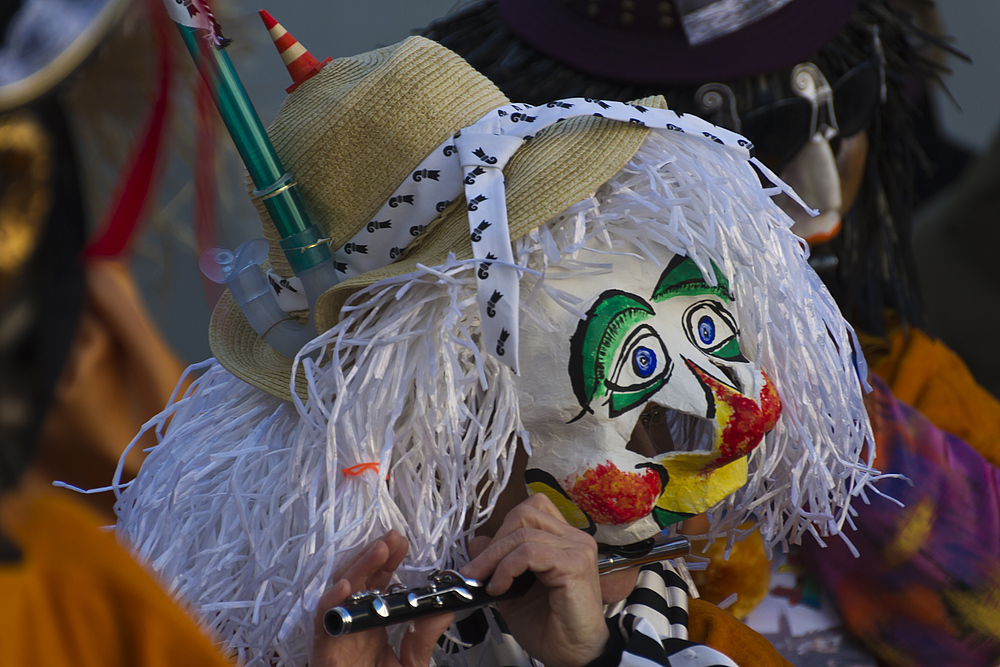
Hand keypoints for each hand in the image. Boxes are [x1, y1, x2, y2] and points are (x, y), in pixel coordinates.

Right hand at [310, 530, 454, 666]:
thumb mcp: (410, 664)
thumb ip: (424, 637)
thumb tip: (445, 607)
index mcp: (374, 623)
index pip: (378, 584)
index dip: (388, 561)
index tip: (403, 544)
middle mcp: (353, 623)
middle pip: (360, 580)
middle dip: (375, 556)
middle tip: (393, 537)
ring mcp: (338, 633)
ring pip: (341, 593)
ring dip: (358, 569)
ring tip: (378, 550)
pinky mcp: (324, 649)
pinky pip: (322, 622)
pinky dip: (331, 603)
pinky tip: (344, 587)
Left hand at [461, 494, 609, 666]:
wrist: (572, 656)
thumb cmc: (551, 626)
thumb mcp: (513, 590)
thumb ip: (498, 563)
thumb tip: (477, 542)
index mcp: (564, 540)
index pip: (532, 509)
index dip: (504, 528)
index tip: (485, 557)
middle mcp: (574, 539)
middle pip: (525, 515)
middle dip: (494, 543)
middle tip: (477, 570)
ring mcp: (577, 549)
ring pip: (523, 534)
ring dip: (495, 558)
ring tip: (486, 582)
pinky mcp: (574, 565)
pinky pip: (530, 553)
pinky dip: (507, 568)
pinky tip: (500, 588)